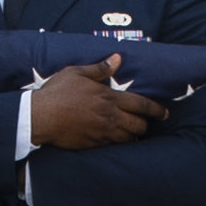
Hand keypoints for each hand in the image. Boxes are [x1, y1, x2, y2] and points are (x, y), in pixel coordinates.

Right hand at [28, 60, 174, 149]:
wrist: (40, 117)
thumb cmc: (57, 92)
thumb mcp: (76, 73)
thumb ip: (99, 68)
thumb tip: (117, 58)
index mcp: (108, 97)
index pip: (141, 105)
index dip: (156, 110)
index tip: (165, 113)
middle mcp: (109, 117)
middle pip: (139, 125)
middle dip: (146, 125)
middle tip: (147, 123)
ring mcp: (102, 133)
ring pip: (129, 138)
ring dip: (134, 135)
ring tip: (134, 132)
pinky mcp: (93, 144)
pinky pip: (114, 146)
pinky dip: (120, 144)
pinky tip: (118, 140)